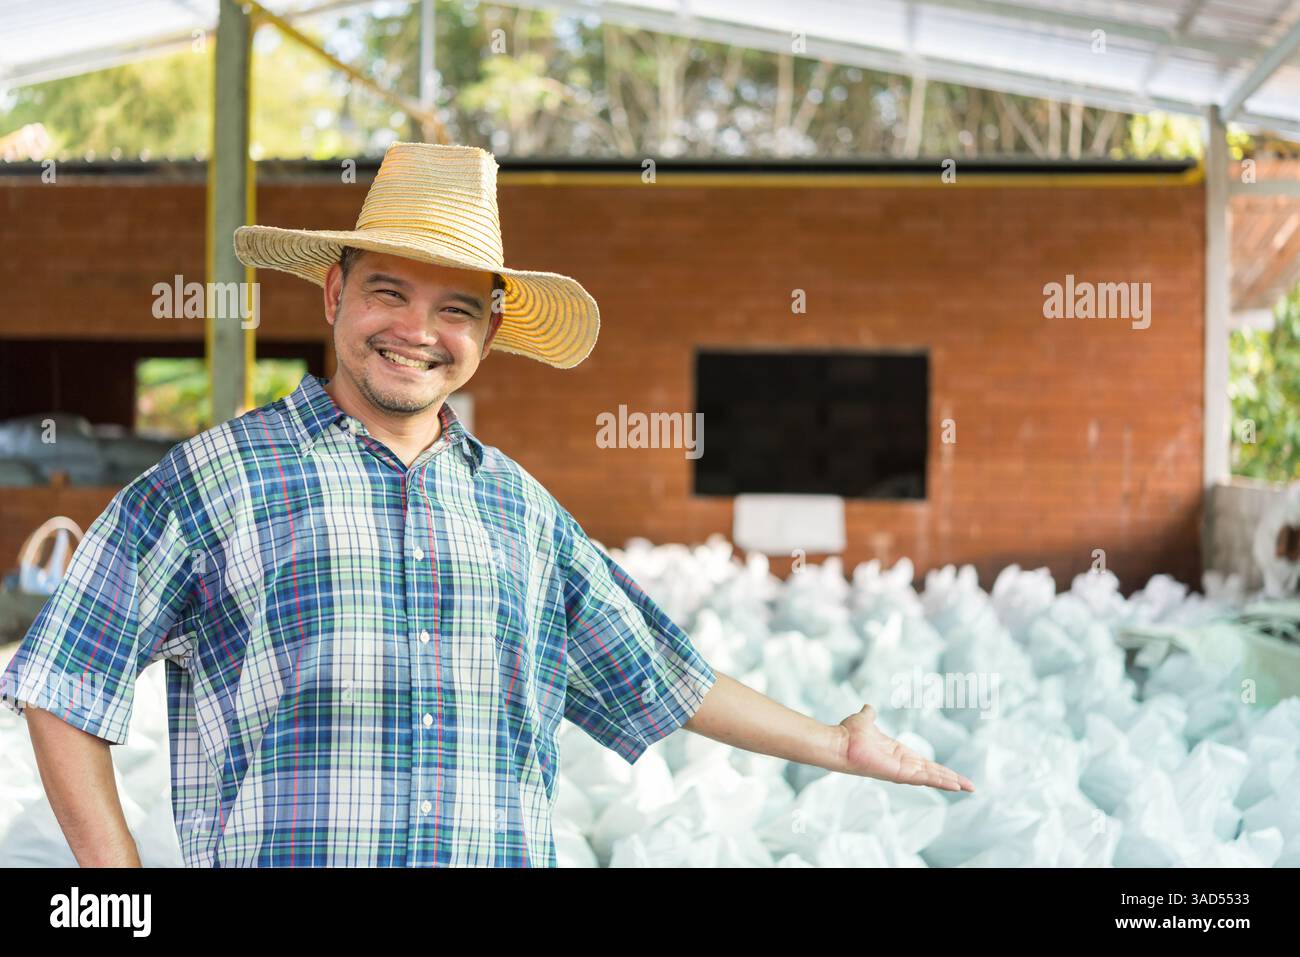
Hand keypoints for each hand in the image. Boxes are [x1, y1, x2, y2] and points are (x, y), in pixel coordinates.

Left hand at [838, 704, 974, 792]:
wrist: (837, 742)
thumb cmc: (848, 734)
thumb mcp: (865, 720)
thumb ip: (869, 715)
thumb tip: (868, 707)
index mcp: (897, 753)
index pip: (924, 763)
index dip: (939, 769)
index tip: (953, 775)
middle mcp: (901, 764)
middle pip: (932, 772)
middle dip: (951, 779)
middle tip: (969, 786)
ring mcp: (900, 770)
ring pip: (931, 777)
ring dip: (950, 782)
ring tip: (968, 787)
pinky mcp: (898, 774)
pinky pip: (923, 778)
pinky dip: (939, 781)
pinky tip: (954, 785)